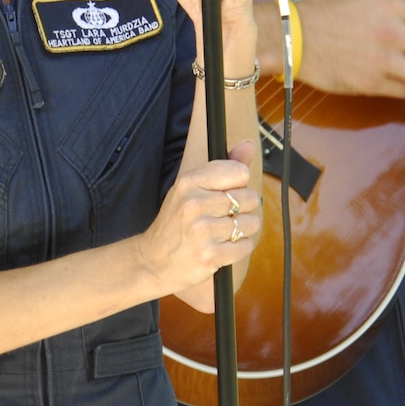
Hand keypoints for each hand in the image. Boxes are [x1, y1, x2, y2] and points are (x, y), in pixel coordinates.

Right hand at [137, 140, 260, 311]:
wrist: (153, 261)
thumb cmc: (176, 223)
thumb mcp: (191, 189)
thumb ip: (224, 167)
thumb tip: (249, 144)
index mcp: (189, 182)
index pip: (239, 172)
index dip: (239, 184)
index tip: (227, 193)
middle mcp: (194, 204)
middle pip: (249, 198)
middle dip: (243, 209)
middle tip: (224, 216)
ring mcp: (202, 231)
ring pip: (251, 223)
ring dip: (243, 230)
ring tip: (223, 233)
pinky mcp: (210, 255)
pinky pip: (246, 245)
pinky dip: (239, 247)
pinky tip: (222, 247)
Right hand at [284, 0, 404, 98]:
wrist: (293, 37)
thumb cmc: (323, 15)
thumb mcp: (362, 0)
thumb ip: (391, 11)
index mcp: (391, 7)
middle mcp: (393, 34)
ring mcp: (384, 61)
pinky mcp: (371, 84)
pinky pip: (404, 91)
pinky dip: (400, 87)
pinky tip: (389, 80)